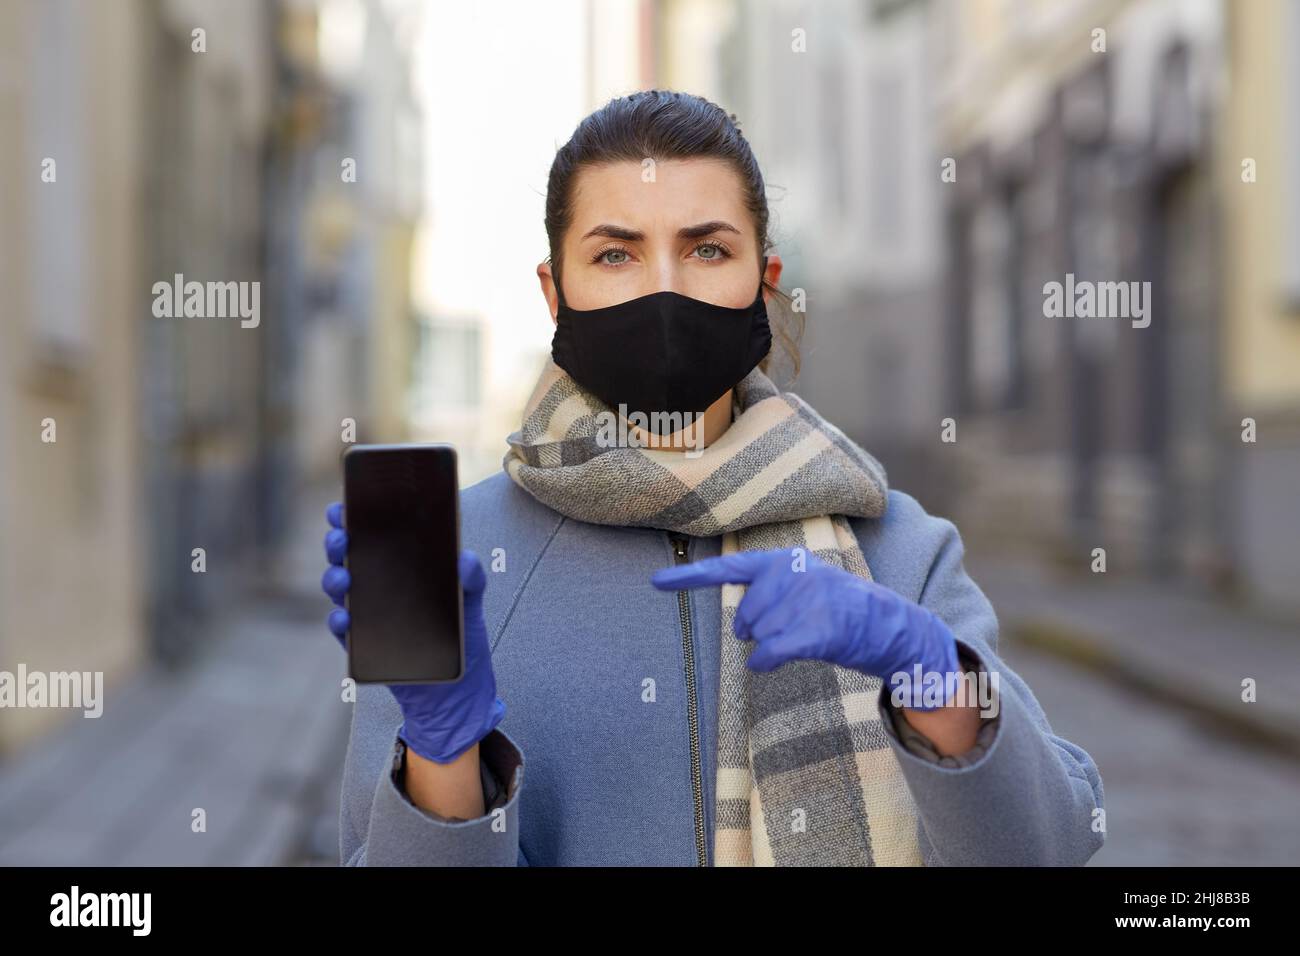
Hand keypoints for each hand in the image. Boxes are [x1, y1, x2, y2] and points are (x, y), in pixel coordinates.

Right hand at [321, 501, 505, 761]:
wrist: (456, 693)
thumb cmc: (462, 640)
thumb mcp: (472, 604)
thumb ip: (472, 579)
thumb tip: (465, 559)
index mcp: (401, 569)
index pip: (373, 536)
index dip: (355, 519)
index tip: (345, 506)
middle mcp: (379, 587)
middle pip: (348, 557)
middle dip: (338, 543)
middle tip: (342, 538)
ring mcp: (367, 615)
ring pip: (339, 589)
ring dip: (334, 579)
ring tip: (343, 576)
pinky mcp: (362, 645)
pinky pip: (343, 631)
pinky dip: (340, 622)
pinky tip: (346, 617)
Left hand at [651, 547, 961, 709]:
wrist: (890, 627)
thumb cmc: (840, 611)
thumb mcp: (804, 585)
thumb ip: (768, 591)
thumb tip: (739, 622)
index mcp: (783, 561)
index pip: (728, 568)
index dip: (688, 578)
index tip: (653, 583)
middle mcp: (791, 573)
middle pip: (744, 617)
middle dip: (758, 631)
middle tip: (793, 628)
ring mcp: (805, 599)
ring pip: (757, 637)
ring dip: (774, 646)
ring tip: (807, 636)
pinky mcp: (817, 629)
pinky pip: (769, 653)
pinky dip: (767, 662)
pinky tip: (775, 661)